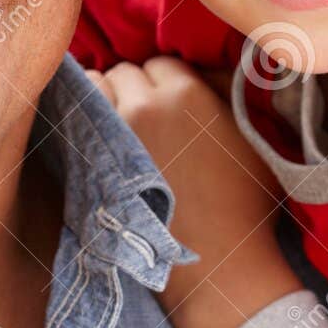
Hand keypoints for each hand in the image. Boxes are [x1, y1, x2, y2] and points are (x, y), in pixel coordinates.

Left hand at [88, 58, 300, 327]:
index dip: (165, 82)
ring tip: (116, 123)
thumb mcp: (252, 137)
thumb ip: (225, 95)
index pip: (160, 63)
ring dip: (104, 99)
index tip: (168, 103)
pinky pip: (75, 121)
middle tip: (143, 116)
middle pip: (123, 72)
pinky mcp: (92, 166)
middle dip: (132, 88)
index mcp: (186, 94)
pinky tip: (95, 136)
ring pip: (94, 88)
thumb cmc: (246, 206)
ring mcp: (112, 135)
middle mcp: (143, 105)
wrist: (218, 264)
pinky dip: (83, 121)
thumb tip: (207, 70)